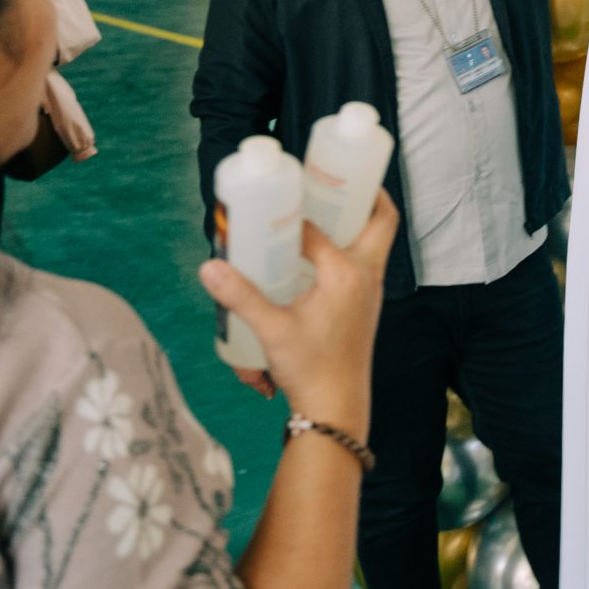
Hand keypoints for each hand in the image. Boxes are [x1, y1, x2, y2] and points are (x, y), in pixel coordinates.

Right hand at [201, 190, 397, 434]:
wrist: (336, 407)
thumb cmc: (310, 369)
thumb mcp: (271, 330)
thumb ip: (240, 297)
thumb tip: (209, 266)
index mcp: (347, 273)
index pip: (319, 228)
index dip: (294, 212)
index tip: (271, 199)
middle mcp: (367, 275)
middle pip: (379, 219)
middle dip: (359, 194)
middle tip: (325, 181)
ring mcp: (370, 290)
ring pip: (374, 240)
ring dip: (354, 220)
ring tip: (320, 208)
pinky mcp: (364, 304)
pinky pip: (365, 261)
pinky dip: (349, 247)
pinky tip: (316, 254)